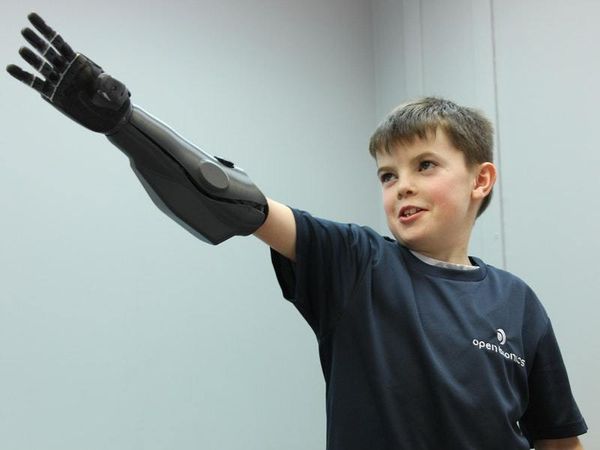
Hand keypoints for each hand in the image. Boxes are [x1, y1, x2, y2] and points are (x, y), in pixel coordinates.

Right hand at [6, 13, 130, 132]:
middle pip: (48, 52)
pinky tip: (11, 68)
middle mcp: (67, 70)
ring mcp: (60, 82)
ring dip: (32, 59)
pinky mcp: (55, 95)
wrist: (113, 119)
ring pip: (42, 68)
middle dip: (37, 41)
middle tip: (25, 30)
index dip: (46, 30)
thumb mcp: (117, 90)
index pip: (60, 44)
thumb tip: (101, 79)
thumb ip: (110, 83)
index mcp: (80, 63)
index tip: (32, 17)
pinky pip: (37, 84)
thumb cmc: (116, 102)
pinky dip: (25, 77)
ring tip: (22, 50)